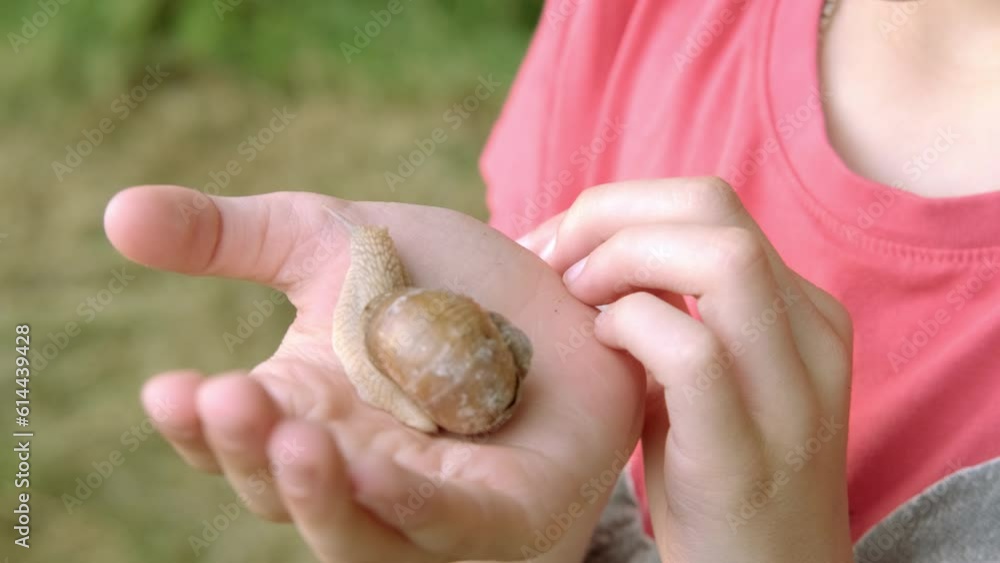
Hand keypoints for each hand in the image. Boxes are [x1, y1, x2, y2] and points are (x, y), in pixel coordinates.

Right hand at [104, 185, 643, 562]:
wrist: (564, 294)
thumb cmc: (446, 282)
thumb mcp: (332, 241)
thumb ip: (234, 236)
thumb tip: (116, 213)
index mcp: (311, 409)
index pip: (236, 435)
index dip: (197, 423)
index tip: (168, 387)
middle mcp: (361, 467)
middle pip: (285, 489)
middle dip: (250, 452)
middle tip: (226, 398)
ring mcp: (432, 501)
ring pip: (356, 528)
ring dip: (317, 494)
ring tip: (291, 439)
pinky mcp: (505, 510)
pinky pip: (450, 525)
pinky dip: (409, 505)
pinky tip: (374, 468)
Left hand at [519, 178, 853, 562]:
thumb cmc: (717, 477)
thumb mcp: (705, 378)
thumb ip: (671, 309)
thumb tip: (589, 249)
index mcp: (800, 309)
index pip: (708, 203)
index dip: (618, 207)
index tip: (556, 245)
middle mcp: (810, 335)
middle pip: (713, 207)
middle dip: (609, 215)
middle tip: (551, 261)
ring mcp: (790, 393)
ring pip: (721, 259)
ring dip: (621, 260)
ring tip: (574, 298)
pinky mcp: (747, 452)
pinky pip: (691, 349)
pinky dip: (630, 326)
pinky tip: (599, 346)